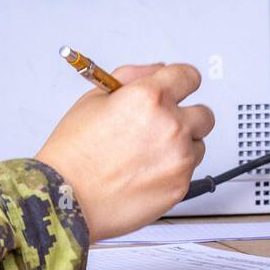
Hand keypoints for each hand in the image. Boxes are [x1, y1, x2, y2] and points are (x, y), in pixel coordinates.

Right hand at [34, 63, 214, 241]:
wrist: (65, 198)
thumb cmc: (72, 154)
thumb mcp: (92, 101)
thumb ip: (130, 77)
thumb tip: (154, 71)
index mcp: (148, 98)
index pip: (189, 76)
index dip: (181, 81)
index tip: (178, 88)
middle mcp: (170, 126)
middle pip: (203, 113)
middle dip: (186, 116)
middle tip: (161, 126)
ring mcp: (179, 158)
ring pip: (198, 145)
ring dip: (181, 146)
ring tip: (147, 154)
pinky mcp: (180, 187)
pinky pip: (188, 172)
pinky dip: (172, 172)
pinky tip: (144, 172)